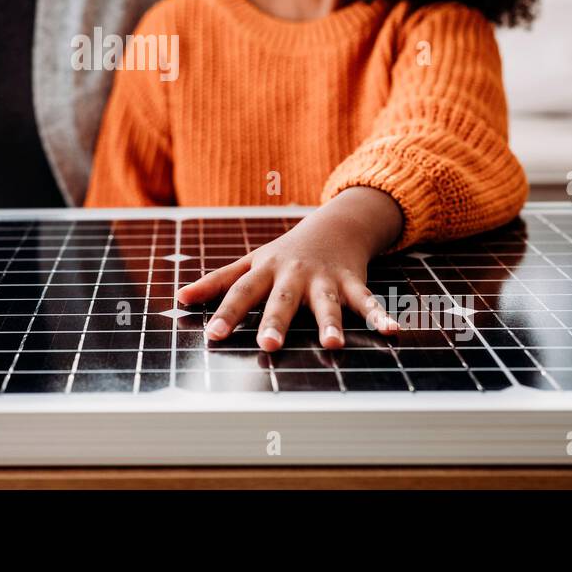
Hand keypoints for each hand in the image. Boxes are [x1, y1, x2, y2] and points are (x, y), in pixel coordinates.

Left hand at [175, 187, 404, 350]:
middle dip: (276, 322)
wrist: (333, 225)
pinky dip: (381, 316)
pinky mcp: (353, 282)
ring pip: (328, 303)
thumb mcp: (250, 263)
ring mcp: (325, 279)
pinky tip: (392, 332)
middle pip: (283, 300)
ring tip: (332, 345)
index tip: (212, 335)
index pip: (242, 293)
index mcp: (266, 271)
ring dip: (331, 323)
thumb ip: (217, 282)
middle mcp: (294, 275)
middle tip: (268, 345)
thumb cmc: (284, 253)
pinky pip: (368, 301)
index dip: (226, 313)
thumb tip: (179, 299)